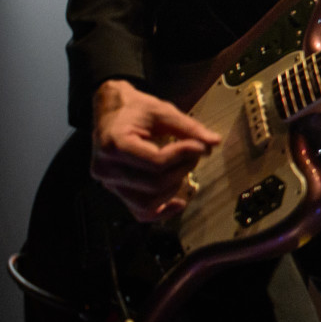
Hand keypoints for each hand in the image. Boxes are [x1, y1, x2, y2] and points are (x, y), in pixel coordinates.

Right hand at [90, 79, 220, 221]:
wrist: (110, 112)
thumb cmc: (134, 109)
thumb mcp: (162, 111)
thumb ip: (188, 127)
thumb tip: (213, 142)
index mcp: (115, 145)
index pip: (156, 162)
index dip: (184, 155)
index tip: (200, 145)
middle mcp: (106, 169)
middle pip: (154, 184)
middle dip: (183, 169)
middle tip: (196, 152)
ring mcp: (109, 183)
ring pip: (147, 203)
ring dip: (174, 187)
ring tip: (184, 166)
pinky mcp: (117, 191)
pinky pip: (140, 212)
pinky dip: (162, 211)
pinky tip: (179, 202)